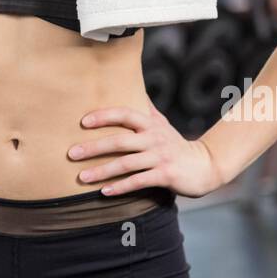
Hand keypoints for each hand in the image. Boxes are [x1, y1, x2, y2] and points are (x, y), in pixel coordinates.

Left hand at [69, 103, 222, 198]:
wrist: (205, 166)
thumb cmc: (175, 144)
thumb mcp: (161, 123)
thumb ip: (145, 108)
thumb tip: (129, 85)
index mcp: (150, 124)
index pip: (124, 114)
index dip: (104, 116)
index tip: (83, 122)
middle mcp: (154, 138)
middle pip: (120, 141)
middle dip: (94, 147)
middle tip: (71, 153)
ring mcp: (160, 157)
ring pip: (126, 164)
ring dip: (102, 171)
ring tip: (82, 178)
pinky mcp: (166, 176)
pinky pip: (139, 182)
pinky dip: (120, 187)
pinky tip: (104, 192)